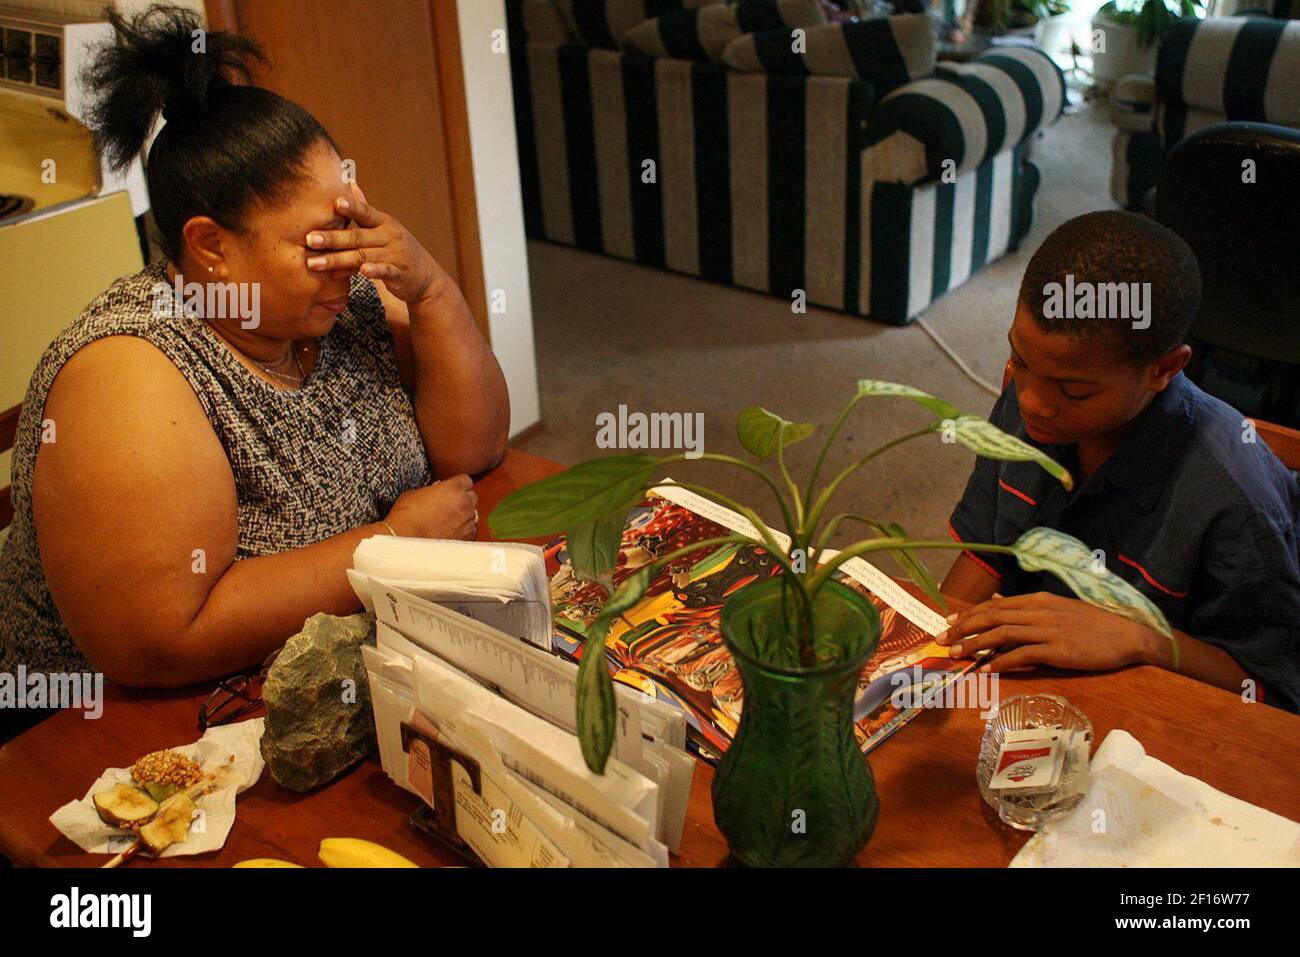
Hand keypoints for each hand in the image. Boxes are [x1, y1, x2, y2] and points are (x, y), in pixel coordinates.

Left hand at [306, 185, 444, 304]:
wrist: (425, 277)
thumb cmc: (396, 249)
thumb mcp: (384, 226)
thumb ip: (364, 209)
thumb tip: (348, 180)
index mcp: (384, 222)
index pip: (365, 212)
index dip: (351, 207)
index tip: (335, 203)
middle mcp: (390, 236)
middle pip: (357, 237)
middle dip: (331, 238)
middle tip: (309, 239)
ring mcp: (396, 254)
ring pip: (363, 256)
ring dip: (338, 260)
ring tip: (314, 263)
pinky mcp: (400, 273)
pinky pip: (385, 271)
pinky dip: (374, 271)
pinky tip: (363, 271)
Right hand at [385, 475, 477, 539]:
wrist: (405, 538)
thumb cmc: (407, 514)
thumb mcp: (416, 493)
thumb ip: (432, 490)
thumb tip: (434, 493)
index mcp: (454, 487)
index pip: (466, 480)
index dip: (458, 485)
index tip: (450, 490)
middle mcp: (465, 503)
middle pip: (472, 497)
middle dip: (463, 499)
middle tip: (449, 505)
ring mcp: (467, 521)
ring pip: (472, 514)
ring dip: (463, 516)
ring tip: (448, 521)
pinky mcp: (466, 537)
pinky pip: (470, 530)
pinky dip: (463, 530)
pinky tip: (450, 532)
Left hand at [936, 592, 1148, 672]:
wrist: (1127, 635)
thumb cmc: (1093, 624)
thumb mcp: (1057, 608)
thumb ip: (1026, 605)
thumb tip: (997, 600)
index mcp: (1038, 600)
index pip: (995, 605)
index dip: (969, 614)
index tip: (949, 623)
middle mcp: (1039, 611)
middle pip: (992, 617)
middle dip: (964, 628)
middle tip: (943, 641)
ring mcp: (1048, 630)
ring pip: (1002, 634)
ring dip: (976, 645)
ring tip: (957, 655)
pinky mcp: (1058, 650)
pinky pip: (1023, 655)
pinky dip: (1002, 661)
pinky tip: (987, 669)